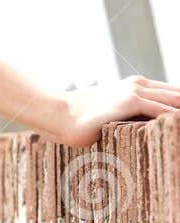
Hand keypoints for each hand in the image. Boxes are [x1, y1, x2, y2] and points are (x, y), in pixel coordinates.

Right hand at [41, 75, 179, 147]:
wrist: (56, 114)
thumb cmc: (79, 121)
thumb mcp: (111, 118)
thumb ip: (131, 121)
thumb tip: (144, 137)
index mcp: (137, 86)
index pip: (175, 95)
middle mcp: (139, 85)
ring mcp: (135, 91)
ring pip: (176, 101)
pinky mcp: (129, 101)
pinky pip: (163, 111)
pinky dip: (176, 119)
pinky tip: (179, 129)